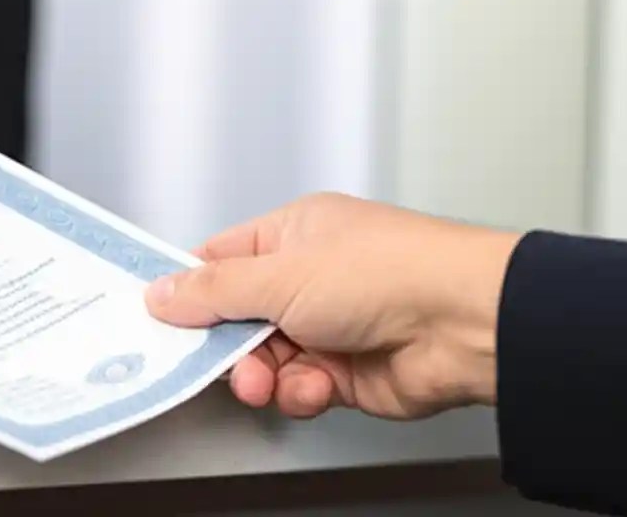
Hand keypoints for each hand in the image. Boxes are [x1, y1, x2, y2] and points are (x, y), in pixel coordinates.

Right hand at [145, 193, 521, 419]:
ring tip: (268, 380)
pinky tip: (315, 386)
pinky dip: (300, 391)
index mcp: (293, 234)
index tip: (162, 319)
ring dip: (262, 375)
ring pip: (265, 359)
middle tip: (221, 362)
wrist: (466, 324)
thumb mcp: (279, 275)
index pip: (221, 260)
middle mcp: (310, 277)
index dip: (190, 291)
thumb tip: (161, 292)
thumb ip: (212, 291)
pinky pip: (299, 386)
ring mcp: (329, 325)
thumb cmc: (388, 273)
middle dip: (227, 346)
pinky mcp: (346, 371)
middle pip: (238, 318)